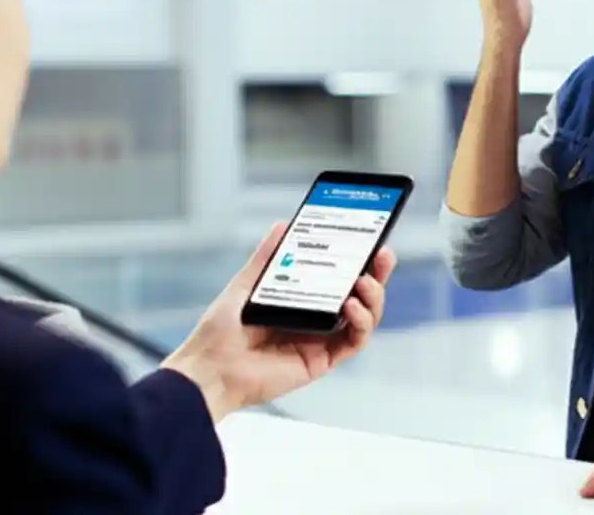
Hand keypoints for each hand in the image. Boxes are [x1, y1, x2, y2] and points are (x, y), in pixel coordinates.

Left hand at [162, 223, 395, 420]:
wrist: (210, 368)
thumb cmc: (220, 330)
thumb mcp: (245, 284)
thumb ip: (266, 257)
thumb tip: (283, 225)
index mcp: (300, 299)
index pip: (336, 276)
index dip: (357, 258)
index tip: (369, 238)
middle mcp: (315, 318)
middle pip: (358, 295)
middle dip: (376, 274)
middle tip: (383, 254)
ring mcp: (321, 340)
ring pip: (364, 318)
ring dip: (373, 298)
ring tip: (365, 281)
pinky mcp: (322, 361)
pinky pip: (353, 342)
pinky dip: (360, 323)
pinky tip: (351, 306)